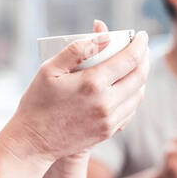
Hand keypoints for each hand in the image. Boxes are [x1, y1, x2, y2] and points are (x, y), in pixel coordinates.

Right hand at [2, 20, 149, 165]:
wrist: (33, 142)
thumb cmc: (37, 103)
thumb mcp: (49, 69)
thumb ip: (77, 50)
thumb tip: (103, 36)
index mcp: (92, 84)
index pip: (129, 59)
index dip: (139, 44)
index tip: (142, 35)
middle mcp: (106, 103)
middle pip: (139, 76)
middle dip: (144, 58)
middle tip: (141, 48)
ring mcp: (108, 120)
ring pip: (138, 95)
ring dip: (140, 78)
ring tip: (135, 66)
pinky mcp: (107, 132)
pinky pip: (130, 111)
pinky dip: (133, 96)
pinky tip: (126, 88)